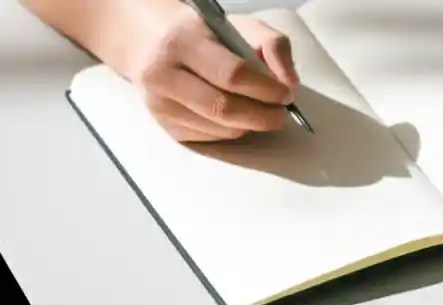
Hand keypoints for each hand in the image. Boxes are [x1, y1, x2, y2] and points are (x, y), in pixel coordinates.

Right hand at [127, 7, 299, 142]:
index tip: (286, 94)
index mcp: (183, 42)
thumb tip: (290, 84)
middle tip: (281, 114)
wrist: (152, 45)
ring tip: (261, 112)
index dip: (265, 89)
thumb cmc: (206, 35)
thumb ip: (274, 46)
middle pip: (224, 109)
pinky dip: (233, 131)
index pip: (231, 74)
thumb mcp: (241, 27)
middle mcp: (164, 76)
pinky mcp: (167, 128)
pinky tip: (237, 116)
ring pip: (221, 129)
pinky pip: (212, 139)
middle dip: (262, 116)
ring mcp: (161, 106)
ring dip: (250, 125)